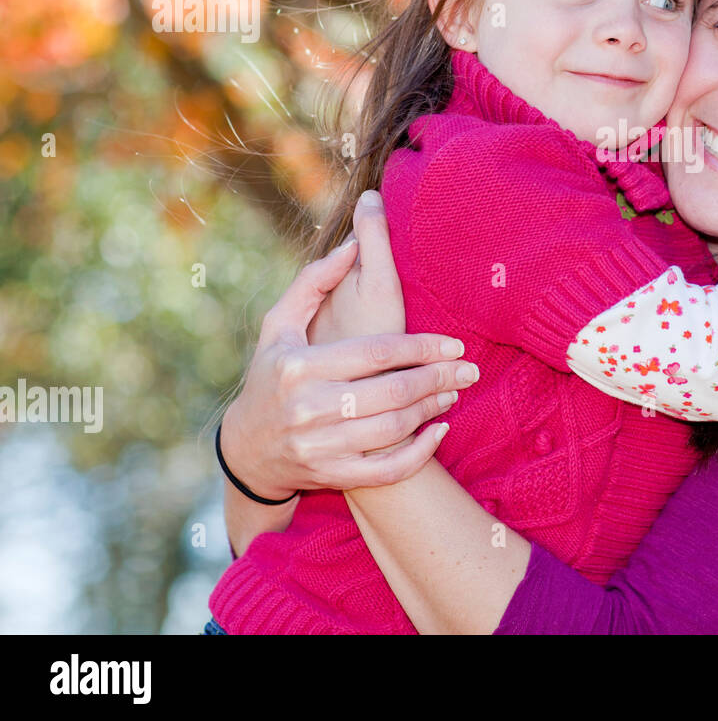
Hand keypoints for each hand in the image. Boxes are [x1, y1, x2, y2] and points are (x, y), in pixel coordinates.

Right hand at [221, 195, 477, 498]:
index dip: (421, 347)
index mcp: (298, 366)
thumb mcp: (279, 326)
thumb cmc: (271, 375)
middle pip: (391, 392)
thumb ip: (313, 283)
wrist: (246, 449)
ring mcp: (319, 446)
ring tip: (454, 390)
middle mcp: (308, 408)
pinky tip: (439, 430)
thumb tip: (352, 245)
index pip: (375, 353)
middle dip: (438, 379)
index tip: (454, 344)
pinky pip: (387, 471)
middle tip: (469, 369)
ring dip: (433, 408)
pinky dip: (419, 452)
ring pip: (394, 428)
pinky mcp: (331, 475)